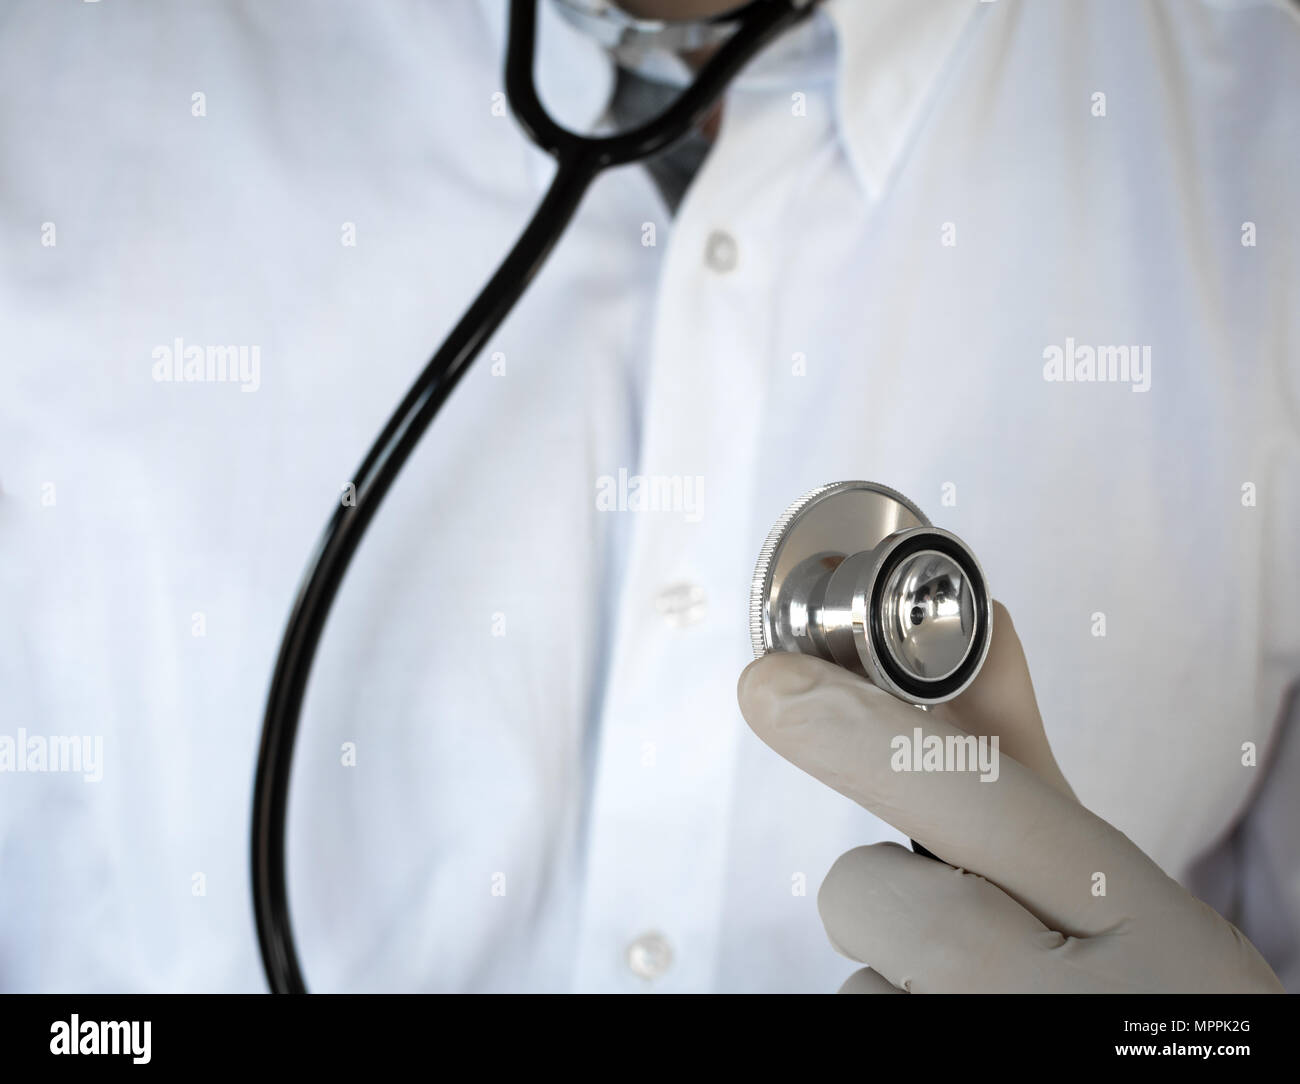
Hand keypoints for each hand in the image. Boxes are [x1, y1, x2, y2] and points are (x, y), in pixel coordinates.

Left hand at [737, 602, 1283, 992]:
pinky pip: (863, 1017)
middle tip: (948, 906)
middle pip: (875, 893)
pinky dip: (897, 1009)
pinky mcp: (941, 1075)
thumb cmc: (1157, 997)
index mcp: (1150, 928)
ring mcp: (1000, 1043)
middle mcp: (1076, 1005)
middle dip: (884, 886)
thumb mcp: (1127, 893)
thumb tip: (984, 626)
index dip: (863, 736)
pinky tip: (959, 1014)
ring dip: (895, 967)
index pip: (979, 799)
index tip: (773, 686)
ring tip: (985, 987)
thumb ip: (1029, 764)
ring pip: (857, 972)